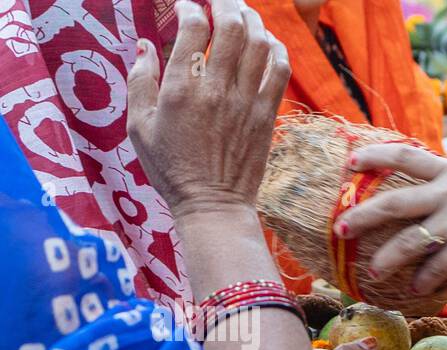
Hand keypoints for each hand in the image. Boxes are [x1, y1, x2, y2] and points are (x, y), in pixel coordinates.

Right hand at [127, 0, 289, 221]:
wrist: (212, 205)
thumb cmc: (171, 169)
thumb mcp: (138, 126)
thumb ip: (140, 81)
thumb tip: (145, 45)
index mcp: (180, 89)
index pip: (192, 29)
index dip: (189, 8)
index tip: (186, 7)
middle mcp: (216, 90)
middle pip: (231, 27)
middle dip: (226, 3)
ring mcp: (246, 102)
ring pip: (259, 44)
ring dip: (253, 21)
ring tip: (244, 13)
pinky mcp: (266, 115)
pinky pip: (279, 71)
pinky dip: (276, 50)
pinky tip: (268, 43)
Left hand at [332, 144, 446, 295]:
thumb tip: (426, 200)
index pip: (405, 155)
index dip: (374, 156)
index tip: (350, 162)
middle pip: (394, 202)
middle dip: (362, 216)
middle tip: (340, 227)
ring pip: (409, 241)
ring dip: (386, 259)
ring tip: (372, 271)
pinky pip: (437, 267)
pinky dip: (424, 280)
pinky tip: (416, 288)